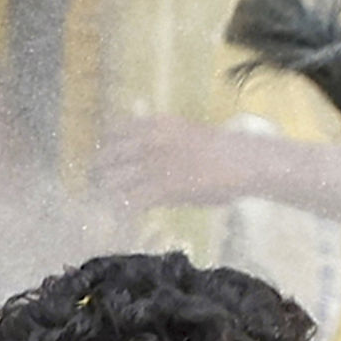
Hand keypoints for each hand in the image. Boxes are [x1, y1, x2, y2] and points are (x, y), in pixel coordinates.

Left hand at [93, 113, 270, 219]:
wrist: (242, 160)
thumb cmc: (219, 149)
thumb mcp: (182, 130)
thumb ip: (159, 135)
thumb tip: (140, 145)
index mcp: (153, 124)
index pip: (112, 133)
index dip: (104, 149)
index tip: (105, 161)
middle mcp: (147, 141)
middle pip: (106, 157)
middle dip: (99, 173)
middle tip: (99, 186)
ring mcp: (153, 165)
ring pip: (113, 180)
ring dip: (107, 193)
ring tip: (108, 204)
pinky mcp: (162, 188)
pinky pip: (131, 201)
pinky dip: (124, 211)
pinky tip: (124, 216)